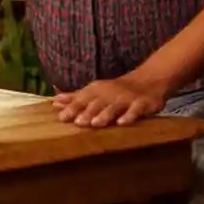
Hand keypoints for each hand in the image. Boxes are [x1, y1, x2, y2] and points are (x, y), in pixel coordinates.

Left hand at [52, 74, 167, 126]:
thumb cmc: (116, 90)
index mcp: (97, 91)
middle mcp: (110, 94)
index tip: (61, 117)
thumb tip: (55, 101)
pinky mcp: (142, 103)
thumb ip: (76, 97)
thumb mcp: (95, 91)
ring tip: (95, 123)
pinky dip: (129, 115)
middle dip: (86, 112)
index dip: (72, 108)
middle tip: (77, 122)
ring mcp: (126, 98)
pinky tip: (122, 122)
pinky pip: (135, 110)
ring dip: (105, 114)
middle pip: (97, 104)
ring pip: (114, 107)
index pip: (82, 99)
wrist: (148, 80)